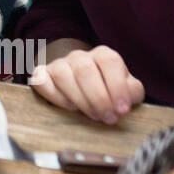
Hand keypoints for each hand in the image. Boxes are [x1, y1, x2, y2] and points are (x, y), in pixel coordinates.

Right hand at [29, 45, 145, 124]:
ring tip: (92, 115)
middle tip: (108, 118)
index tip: (122, 109)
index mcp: (103, 55)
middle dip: (98, 98)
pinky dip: (54, 96)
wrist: (86, 90)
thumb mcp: (127, 91)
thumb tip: (124, 102)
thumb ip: (132, 92)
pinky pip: (42, 81)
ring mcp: (59, 64)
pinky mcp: (42, 75)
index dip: (117, 85)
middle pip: (85, 69)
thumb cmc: (109, 92)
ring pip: (62, 75)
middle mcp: (80, 56)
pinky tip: (69, 107)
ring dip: (79, 99)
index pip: (109, 61)